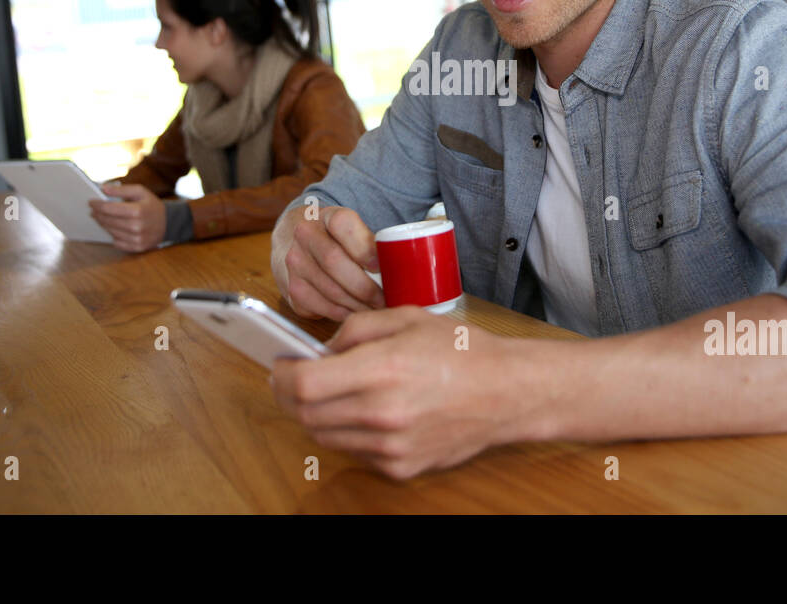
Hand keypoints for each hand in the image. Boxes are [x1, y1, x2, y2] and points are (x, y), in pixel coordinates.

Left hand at [88, 183, 166, 251]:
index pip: (108, 208)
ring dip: (104, 224)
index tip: (90, 202)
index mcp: (137, 210)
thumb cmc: (151, 205)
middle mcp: (137, 226)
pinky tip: (113, 228)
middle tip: (93, 210)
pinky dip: (113, 235)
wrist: (169, 223)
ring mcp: (137, 239)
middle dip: (98, 214)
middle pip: (107, 221)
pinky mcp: (137, 247)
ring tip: (101, 218)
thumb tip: (103, 189)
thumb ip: (121, 190)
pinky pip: (117, 243)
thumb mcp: (140, 192)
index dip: (97, 205)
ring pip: (111, 232)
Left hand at [271, 307, 518, 479]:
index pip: (304, 384)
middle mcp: (382, 413)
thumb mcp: (406, 318)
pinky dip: (347, 432)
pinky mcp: (399, 467)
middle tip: (295, 377)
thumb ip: (356, 329)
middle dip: (290, 394)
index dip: (282, 375)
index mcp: (382, 369)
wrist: (506, 393)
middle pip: (305, 413)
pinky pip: (353, 451)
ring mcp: (390, 446)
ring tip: (332, 392)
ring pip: (323, 435)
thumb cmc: (460, 351)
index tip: (281, 364)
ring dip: (316, 413)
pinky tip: (366, 411)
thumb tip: (320, 350)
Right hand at [272, 204, 383, 320]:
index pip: (342, 224)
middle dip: (364, 286)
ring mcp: (294, 262)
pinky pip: (319, 306)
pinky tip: (355, 312)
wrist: (296, 241)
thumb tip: (404, 266)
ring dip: (356, 304)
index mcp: (325, 215)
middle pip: (334, 262)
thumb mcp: (351, 228)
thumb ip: (373, 242)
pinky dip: (342, 313)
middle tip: (384, 299)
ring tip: (375, 309)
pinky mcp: (290, 287)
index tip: (380, 266)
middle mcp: (305, 235)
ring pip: (328, 289)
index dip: (363, 247)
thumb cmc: (335, 237)